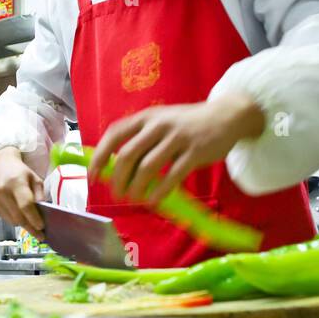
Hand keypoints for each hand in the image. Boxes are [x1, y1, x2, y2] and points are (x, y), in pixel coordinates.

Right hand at [0, 146, 45, 235]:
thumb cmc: (20, 172)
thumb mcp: (34, 178)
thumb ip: (40, 194)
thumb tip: (44, 212)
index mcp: (16, 182)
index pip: (25, 205)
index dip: (34, 218)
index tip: (41, 228)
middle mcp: (2, 191)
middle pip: (18, 217)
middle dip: (30, 228)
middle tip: (40, 235)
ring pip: (11, 220)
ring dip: (22, 223)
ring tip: (29, 221)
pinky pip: (4, 218)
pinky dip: (13, 218)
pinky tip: (16, 212)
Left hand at [88, 92, 265, 205]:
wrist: (226, 116)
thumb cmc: (187, 123)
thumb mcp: (161, 122)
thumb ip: (141, 139)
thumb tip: (115, 166)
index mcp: (145, 117)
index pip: (114, 134)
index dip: (100, 156)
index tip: (92, 176)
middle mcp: (158, 125)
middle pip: (128, 155)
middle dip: (118, 179)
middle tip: (117, 194)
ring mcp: (177, 138)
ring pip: (148, 168)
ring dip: (137, 187)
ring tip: (134, 199)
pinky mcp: (194, 152)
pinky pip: (172, 176)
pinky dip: (160, 192)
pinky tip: (153, 201)